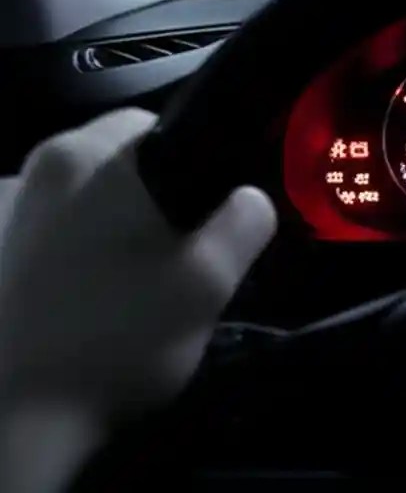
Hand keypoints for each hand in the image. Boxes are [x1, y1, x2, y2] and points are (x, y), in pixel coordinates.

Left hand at [0, 109, 275, 491]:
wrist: (21, 415)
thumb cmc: (122, 334)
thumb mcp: (209, 283)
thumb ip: (244, 223)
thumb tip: (250, 198)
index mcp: (93, 154)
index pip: (165, 122)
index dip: (202, 166)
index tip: (215, 216)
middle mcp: (45, 164)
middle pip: (125, 158)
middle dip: (158, 193)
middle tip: (184, 252)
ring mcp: (13, 206)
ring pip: (93, 194)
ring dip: (121, 222)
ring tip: (142, 280)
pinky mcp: (1, 249)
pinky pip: (64, 227)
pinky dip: (87, 248)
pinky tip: (102, 295)